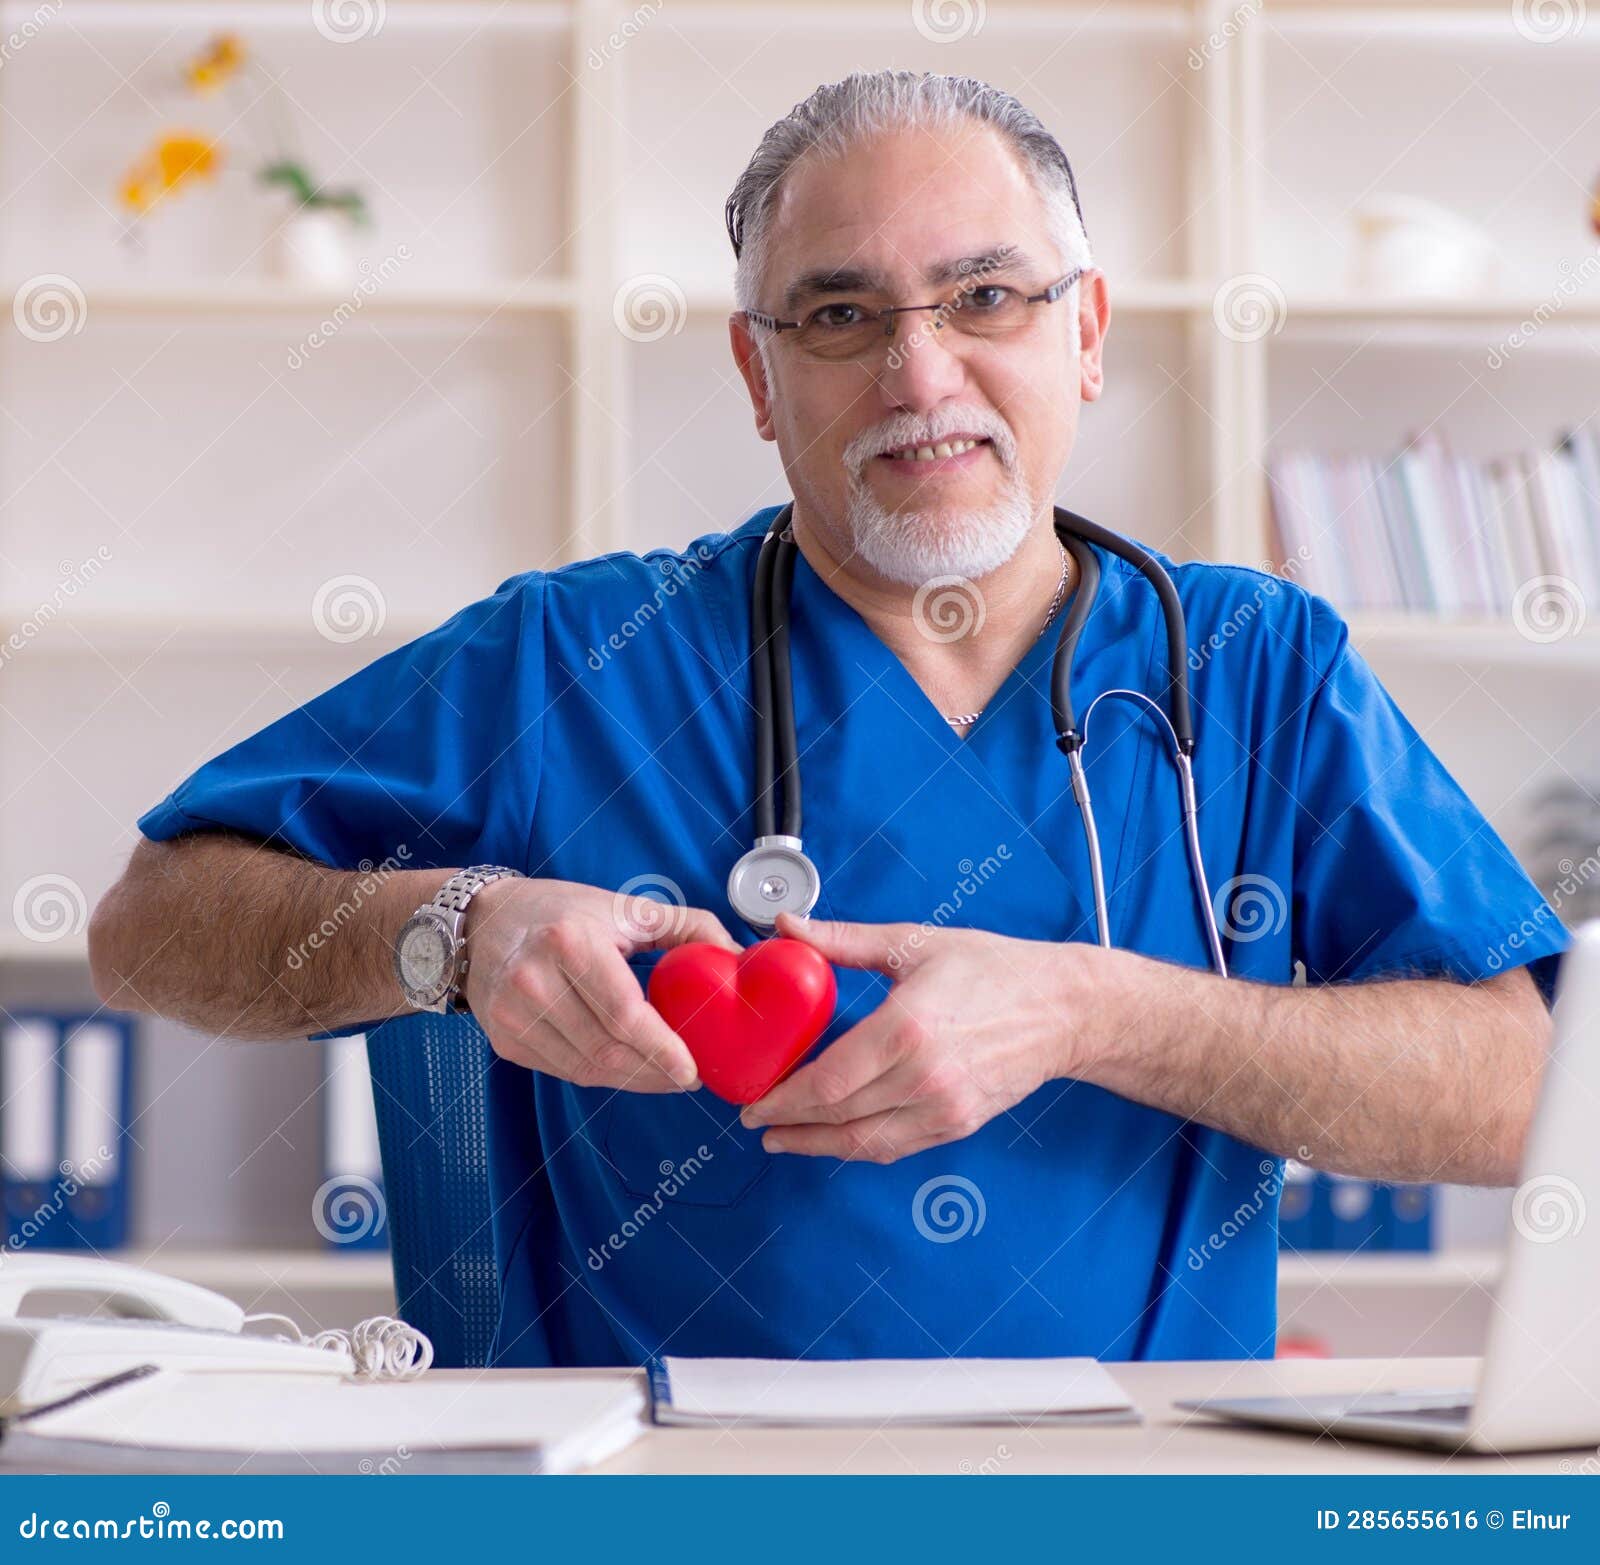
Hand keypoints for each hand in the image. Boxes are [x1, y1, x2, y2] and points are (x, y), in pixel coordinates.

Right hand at [462, 877, 738, 1091]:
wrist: (481, 922)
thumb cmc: (561, 912)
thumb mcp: (625, 907)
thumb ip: (687, 926)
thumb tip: (736, 954)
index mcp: (569, 942)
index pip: (623, 1013)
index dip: (661, 1049)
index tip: (692, 1070)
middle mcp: (533, 981)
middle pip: (607, 1049)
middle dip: (654, 1071)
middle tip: (687, 1075)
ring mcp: (513, 1015)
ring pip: (586, 1069)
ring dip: (631, 1078)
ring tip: (662, 1072)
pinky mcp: (504, 1040)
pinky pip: (565, 1071)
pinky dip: (601, 1074)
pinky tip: (625, 1065)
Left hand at [740, 912, 1082, 1161]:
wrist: (1061, 1009)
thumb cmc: (993, 970)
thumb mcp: (913, 942)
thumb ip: (843, 940)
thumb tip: (786, 927)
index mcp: (908, 1029)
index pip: (828, 1082)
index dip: (783, 1098)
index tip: (753, 1099)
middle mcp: (925, 1078)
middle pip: (838, 1116)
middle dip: (789, 1122)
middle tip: (755, 1118)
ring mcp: (944, 1108)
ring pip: (864, 1143)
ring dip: (817, 1145)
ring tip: (782, 1138)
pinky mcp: (958, 1125)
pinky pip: (896, 1147)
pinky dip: (858, 1147)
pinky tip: (833, 1138)